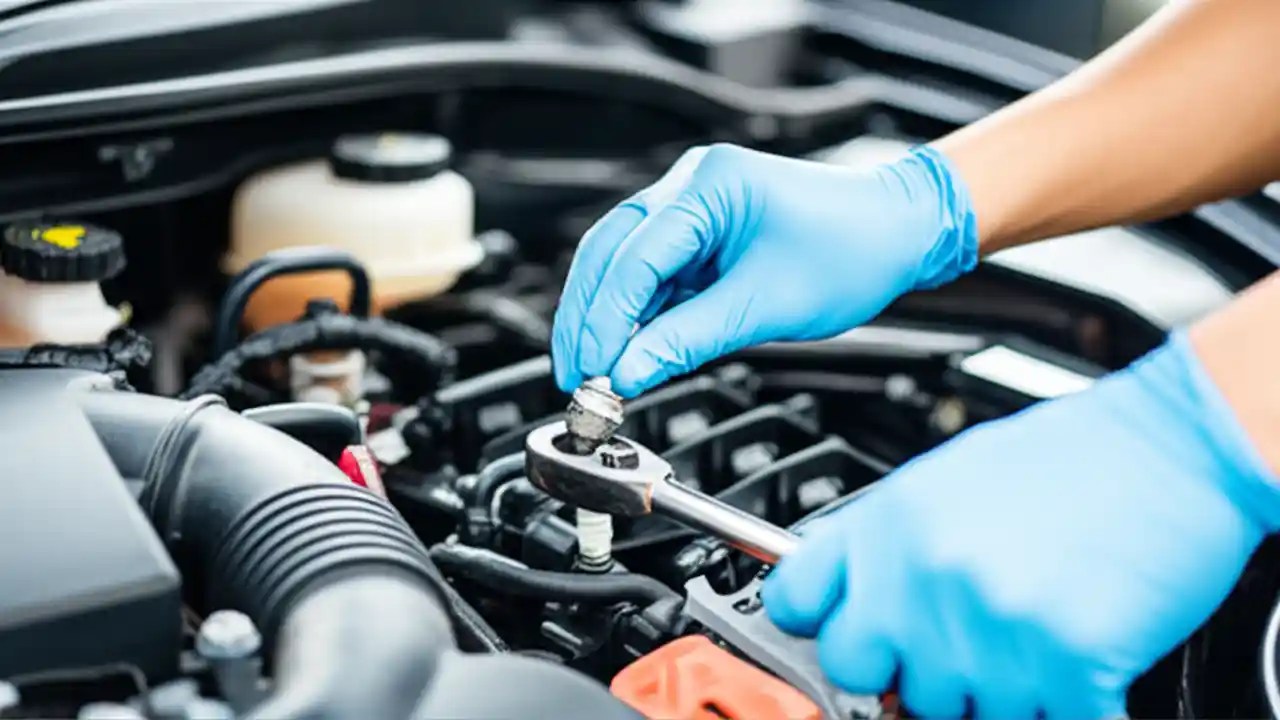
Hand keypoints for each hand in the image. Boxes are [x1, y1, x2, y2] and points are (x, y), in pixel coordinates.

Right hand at [551, 143, 977, 395]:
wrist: (900, 230)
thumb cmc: (853, 250)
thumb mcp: (764, 307)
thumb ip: (687, 341)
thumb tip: (628, 374)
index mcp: (708, 186)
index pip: (632, 259)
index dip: (605, 322)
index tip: (593, 373)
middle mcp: (689, 186)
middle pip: (609, 254)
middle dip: (586, 319)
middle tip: (573, 377)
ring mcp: (691, 207)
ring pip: (621, 264)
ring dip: (604, 318)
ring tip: (591, 372)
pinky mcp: (699, 234)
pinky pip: (652, 275)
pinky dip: (635, 314)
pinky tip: (624, 350)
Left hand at [762, 332, 1279, 718]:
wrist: (1172, 448)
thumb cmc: (1069, 459)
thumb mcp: (945, 480)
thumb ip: (889, 545)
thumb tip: (857, 599)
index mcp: (888, 525)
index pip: (796, 601)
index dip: (818, 623)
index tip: (842, 630)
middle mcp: (925, 577)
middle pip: (859, 672)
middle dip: (896, 669)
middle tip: (944, 646)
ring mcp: (989, 627)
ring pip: (949, 710)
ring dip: (986, 687)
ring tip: (1023, 631)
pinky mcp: (1063, 666)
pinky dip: (1057, 703)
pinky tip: (1068, 656)